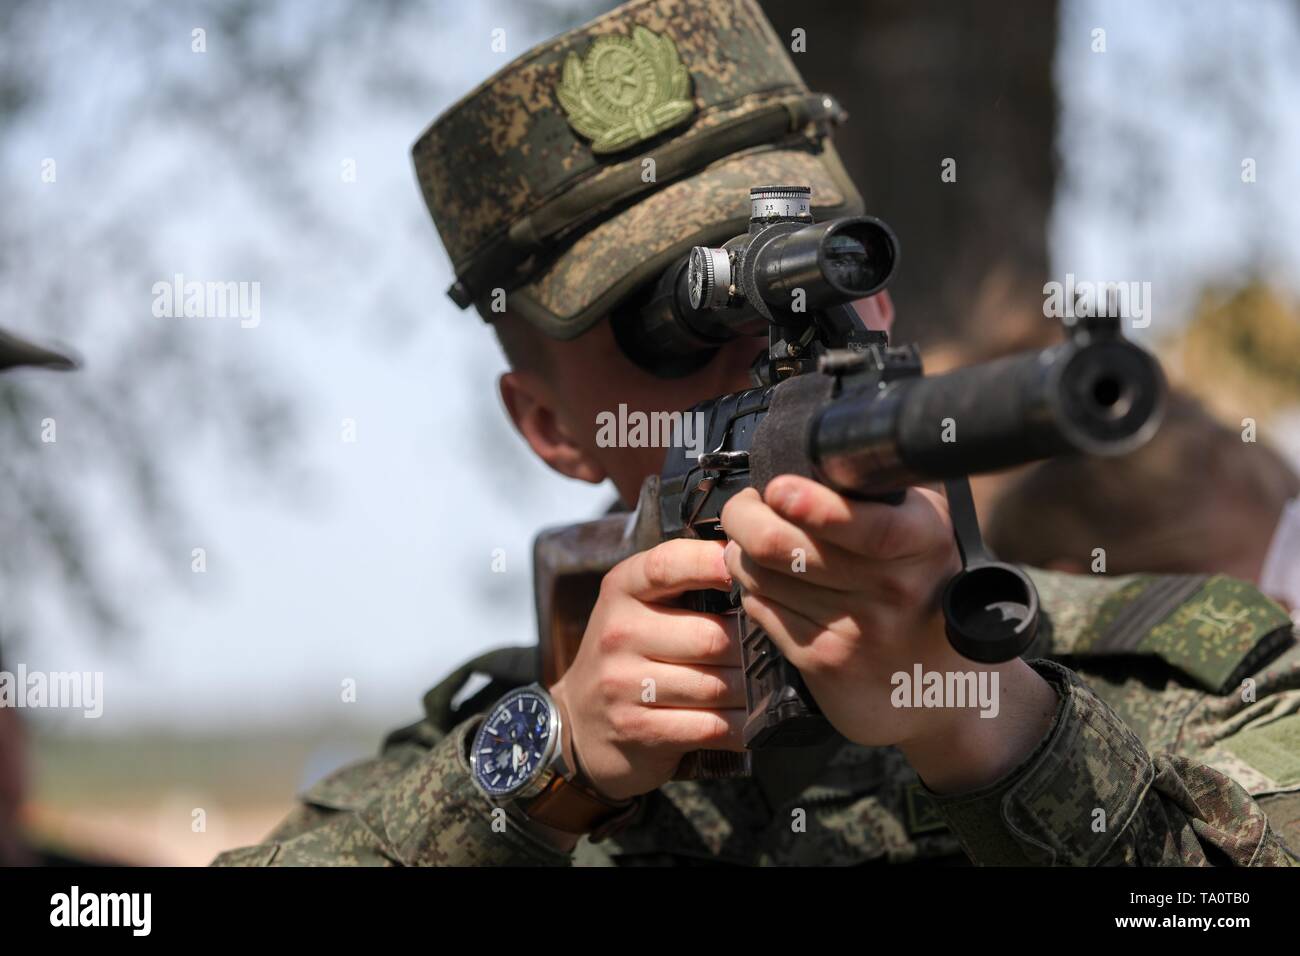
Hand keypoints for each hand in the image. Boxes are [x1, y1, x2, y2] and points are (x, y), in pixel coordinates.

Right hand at [550, 539, 745, 801]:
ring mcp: (623, 685)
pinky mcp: (638, 729)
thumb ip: (683, 580)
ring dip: (748, 690)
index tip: (744, 569)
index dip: (710, 563)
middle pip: (709, 637)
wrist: (580, 723)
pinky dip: (738, 726)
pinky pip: (709, 726)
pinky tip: (746, 720)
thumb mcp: (638, 605)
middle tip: (770, 652)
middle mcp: (618, 634)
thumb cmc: (629, 653)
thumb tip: (750, 564)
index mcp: (622, 591)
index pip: (666, 565)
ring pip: (715, 686)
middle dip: (749, 648)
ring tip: (761, 686)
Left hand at [720, 475, 1056, 792]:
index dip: (816, 507)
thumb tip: (800, 466)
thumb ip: (874, 498)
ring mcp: (858, 632)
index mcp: (924, 541)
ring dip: (744, 553)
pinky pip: (761, 609)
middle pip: (784, 546)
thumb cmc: (924, 588)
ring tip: (759, 546)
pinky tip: (774, 585)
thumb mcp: (923, 529)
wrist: (942, 683)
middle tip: (746, 506)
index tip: (780, 490)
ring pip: (760, 575)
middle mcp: (895, 589)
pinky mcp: (825, 663)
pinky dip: (754, 590)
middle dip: (744, 515)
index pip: (870, 528)